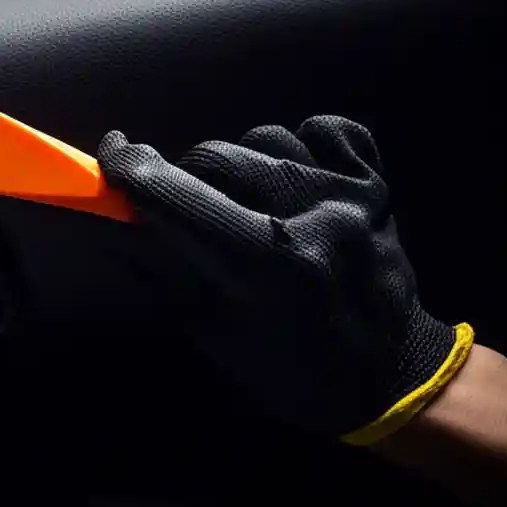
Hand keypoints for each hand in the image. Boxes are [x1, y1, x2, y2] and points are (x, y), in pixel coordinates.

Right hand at [97, 117, 471, 443]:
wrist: (394, 378)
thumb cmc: (292, 371)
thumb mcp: (209, 333)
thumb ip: (160, 269)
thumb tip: (114, 213)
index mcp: (264, 268)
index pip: (172, 194)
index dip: (128, 167)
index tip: (111, 153)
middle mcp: (310, 219)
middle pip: (210, 156)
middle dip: (185, 178)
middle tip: (193, 212)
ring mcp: (350, 193)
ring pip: (261, 137)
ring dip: (242, 165)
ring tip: (251, 204)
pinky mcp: (377, 180)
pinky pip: (322, 128)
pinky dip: (301, 145)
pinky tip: (296, 180)